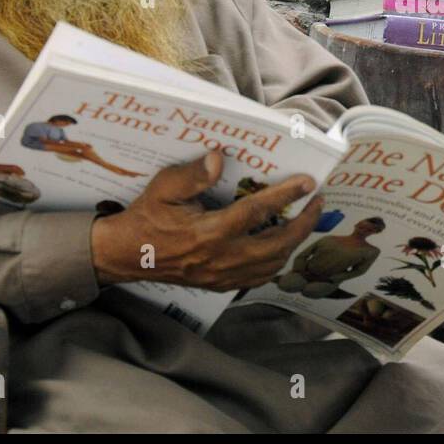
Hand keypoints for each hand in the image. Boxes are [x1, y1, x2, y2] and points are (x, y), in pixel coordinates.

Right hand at [89, 150, 322, 290]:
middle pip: (277, 244)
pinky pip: (258, 277)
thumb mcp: (163, 188)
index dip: (285, 195)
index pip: (256, 212)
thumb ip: (192, 174)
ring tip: (304, 221)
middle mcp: (220, 258)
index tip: (308, 182)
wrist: (126, 256)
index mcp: (209, 232)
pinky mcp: (220, 285)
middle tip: (317, 203)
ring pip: (272, 264)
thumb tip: (220, 157)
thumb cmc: (146, 217)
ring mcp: (222, 276)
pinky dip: (276, 261)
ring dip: (293, 243)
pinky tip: (280, 245)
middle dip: (303, 223)